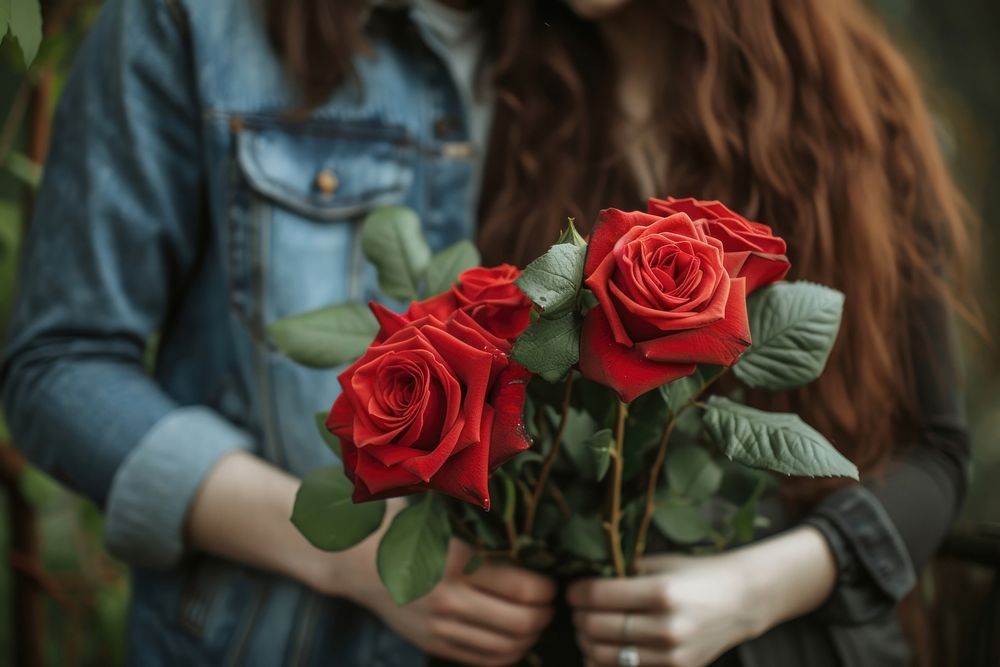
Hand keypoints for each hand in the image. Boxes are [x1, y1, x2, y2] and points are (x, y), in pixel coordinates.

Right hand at [343, 539, 555, 665]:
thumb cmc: (407, 529)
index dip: (547, 587)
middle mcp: (450, 598)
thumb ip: (478, 523)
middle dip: (545, 613)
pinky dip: (509, 654)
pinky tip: (515, 638)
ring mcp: (441, 626)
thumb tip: (528, 522)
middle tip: (551, 601)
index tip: (552, 578)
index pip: (523, 587)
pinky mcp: (434, 643)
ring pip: (507, 646)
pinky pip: (484, 660)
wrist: (358, 563)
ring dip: (532, 635)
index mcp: (457, 561)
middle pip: (522, 621)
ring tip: (536, 618)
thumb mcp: (440, 517)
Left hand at [567, 553, 762, 666]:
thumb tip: (582, 579)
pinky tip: (604, 648)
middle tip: (578, 608)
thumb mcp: (661, 563)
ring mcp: (672, 656)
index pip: (598, 596)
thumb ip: (623, 571)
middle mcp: (667, 627)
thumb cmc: (697, 574)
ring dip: (587, 641)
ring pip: (604, 656)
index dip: (576, 592)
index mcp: (662, 592)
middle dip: (579, 617)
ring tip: (588, 628)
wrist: (741, 601)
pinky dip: (605, 662)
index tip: (572, 590)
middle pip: (596, 627)